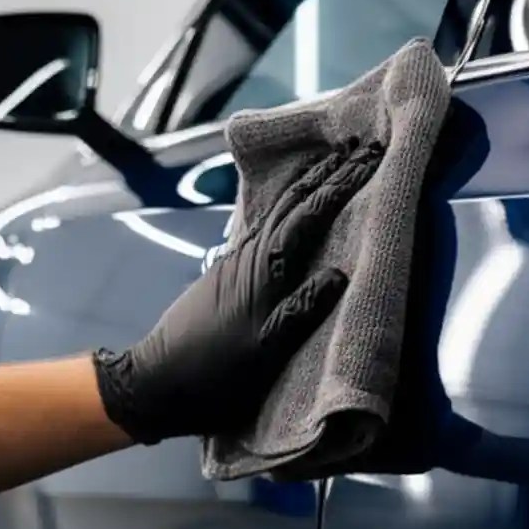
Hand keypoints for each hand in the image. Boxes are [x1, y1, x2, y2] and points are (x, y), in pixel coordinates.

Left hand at [93, 140, 383, 443]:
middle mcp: (251, 254)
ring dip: (307, 182)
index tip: (371, 158)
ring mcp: (237, 259)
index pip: (310, 215)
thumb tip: (341, 274)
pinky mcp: (228, 270)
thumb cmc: (216, 374)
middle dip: (329, 172)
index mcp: (265, 270)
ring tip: (332, 162)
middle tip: (360, 147)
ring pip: (278, 207)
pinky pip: (266, 222)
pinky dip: (287, 204)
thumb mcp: (265, 352)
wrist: (157, 381)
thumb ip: (302, 312)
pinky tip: (291, 203)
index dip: (342, 185)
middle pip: (294, 200)